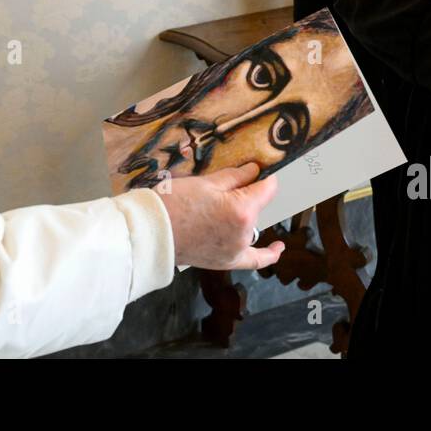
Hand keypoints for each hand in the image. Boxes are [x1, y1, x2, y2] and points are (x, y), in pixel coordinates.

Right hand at [155, 162, 285, 269]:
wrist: (152, 233)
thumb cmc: (174, 204)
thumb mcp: (206, 182)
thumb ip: (235, 177)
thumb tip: (254, 171)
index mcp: (242, 210)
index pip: (268, 189)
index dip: (264, 177)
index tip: (261, 169)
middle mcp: (244, 233)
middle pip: (257, 207)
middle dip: (248, 194)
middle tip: (228, 185)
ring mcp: (237, 250)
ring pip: (252, 226)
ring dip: (246, 216)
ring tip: (225, 206)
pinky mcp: (227, 261)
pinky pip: (254, 260)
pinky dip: (268, 254)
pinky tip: (278, 248)